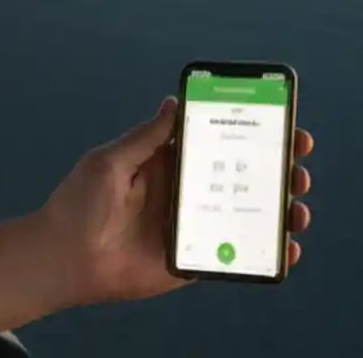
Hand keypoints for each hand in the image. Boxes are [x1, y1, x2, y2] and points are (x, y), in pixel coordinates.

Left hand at [37, 96, 313, 306]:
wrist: (64, 259)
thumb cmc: (79, 204)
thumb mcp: (110, 161)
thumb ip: (145, 138)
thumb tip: (175, 103)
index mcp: (169, 162)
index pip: (220, 141)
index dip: (253, 133)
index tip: (284, 124)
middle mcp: (187, 191)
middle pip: (244, 177)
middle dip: (278, 169)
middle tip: (298, 165)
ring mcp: (193, 226)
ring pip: (248, 215)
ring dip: (281, 210)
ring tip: (297, 209)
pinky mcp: (194, 258)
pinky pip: (236, 254)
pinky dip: (266, 252)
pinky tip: (287, 250)